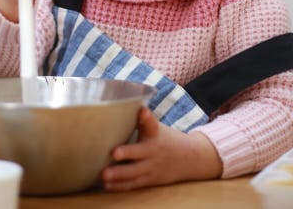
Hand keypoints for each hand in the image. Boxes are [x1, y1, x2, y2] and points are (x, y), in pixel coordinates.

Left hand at [101, 108, 221, 190]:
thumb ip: (140, 121)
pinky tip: (106, 185)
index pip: (152, 124)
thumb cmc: (164, 138)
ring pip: (135, 172)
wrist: (190, 159)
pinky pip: (134, 184)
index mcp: (155, 134)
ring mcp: (152, 167)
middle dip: (127, 153)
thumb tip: (117, 107)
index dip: (147, 117)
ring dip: (119, 174)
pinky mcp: (150, 180)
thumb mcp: (156, 127)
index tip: (143, 111)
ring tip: (103, 175)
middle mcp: (154, 151)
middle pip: (141, 152)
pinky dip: (120, 186)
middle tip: (113, 153)